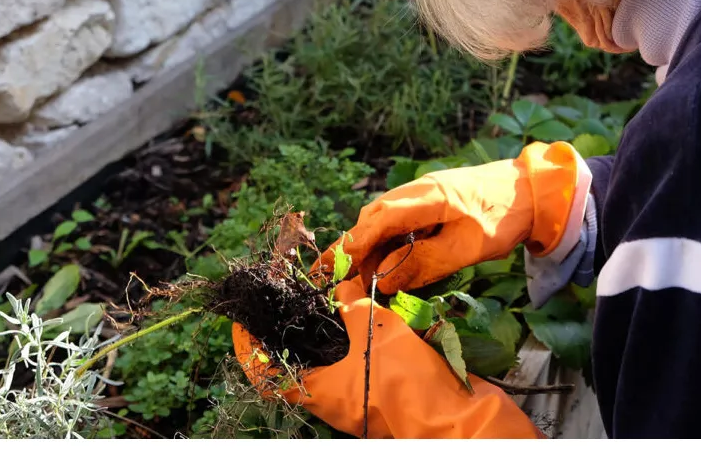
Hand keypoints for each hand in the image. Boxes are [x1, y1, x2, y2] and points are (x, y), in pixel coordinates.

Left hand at [232, 277, 542, 437]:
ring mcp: (349, 401)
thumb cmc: (404, 376)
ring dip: (321, 333)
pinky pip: (349, 366)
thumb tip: (338, 287)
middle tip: (291, 296)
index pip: (260, 370)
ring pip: (323, 363)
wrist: (453, 414)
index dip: (248, 342)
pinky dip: (347, 342)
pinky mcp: (373, 396)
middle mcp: (325, 400)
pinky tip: (358, 315)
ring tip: (324, 299)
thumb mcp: (372, 327)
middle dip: (288, 330)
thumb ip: (349, 302)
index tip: (247, 314)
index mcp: (312, 390)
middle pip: (291, 363)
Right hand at [324, 141, 586, 294]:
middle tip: (336, 276)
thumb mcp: (467, 248)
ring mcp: (423, 191)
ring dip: (369, 245)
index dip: (355, 243)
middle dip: (354, 247)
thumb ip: (425, 264)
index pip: (381, 219)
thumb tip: (385, 280)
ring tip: (357, 275)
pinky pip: (399, 218)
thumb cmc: (504, 217)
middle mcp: (419, 189)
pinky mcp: (430, 199)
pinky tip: (383, 260)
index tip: (335, 266)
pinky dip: (386, 239)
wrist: (534, 189)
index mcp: (429, 196)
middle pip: (375, 216)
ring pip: (384, 217)